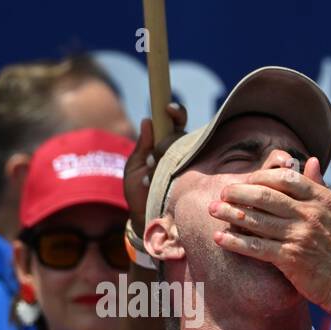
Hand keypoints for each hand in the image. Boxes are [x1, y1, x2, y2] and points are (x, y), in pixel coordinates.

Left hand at [124, 103, 188, 235]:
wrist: (145, 220)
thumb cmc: (138, 193)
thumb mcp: (134, 168)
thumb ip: (142, 146)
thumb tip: (148, 120)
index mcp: (166, 146)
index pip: (176, 122)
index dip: (175, 113)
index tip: (168, 108)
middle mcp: (182, 155)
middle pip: (184, 135)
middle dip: (166, 142)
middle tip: (153, 158)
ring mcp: (191, 168)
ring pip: (186, 152)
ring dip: (164, 163)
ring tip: (150, 178)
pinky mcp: (196, 183)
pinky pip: (191, 171)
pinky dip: (170, 177)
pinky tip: (156, 187)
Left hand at [210, 156, 330, 315]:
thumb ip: (323, 188)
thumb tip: (311, 161)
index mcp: (323, 200)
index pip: (285, 178)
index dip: (261, 176)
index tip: (248, 181)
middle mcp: (310, 215)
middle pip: (264, 195)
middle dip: (238, 191)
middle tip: (223, 192)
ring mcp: (299, 236)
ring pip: (255, 219)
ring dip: (229, 213)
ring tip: (212, 210)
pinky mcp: (290, 258)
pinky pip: (255, 246)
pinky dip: (235, 241)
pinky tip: (220, 238)